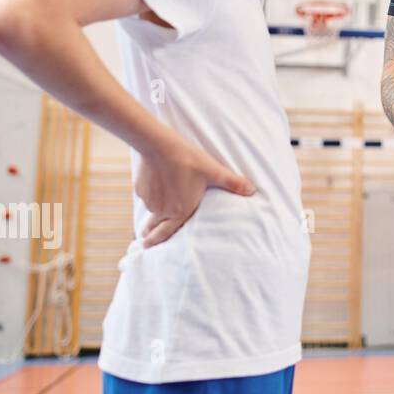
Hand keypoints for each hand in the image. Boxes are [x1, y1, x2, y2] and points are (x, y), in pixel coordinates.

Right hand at [136, 138, 255, 247]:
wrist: (160, 147)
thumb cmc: (189, 160)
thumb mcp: (214, 172)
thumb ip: (233, 183)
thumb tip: (253, 190)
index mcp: (180, 211)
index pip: (166, 233)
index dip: (158, 241)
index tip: (149, 246)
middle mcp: (162, 210)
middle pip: (154, 226)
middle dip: (150, 233)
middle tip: (146, 237)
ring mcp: (150, 200)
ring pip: (151, 210)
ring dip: (153, 212)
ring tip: (156, 210)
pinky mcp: (141, 189)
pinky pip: (146, 196)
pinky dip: (150, 196)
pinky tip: (155, 187)